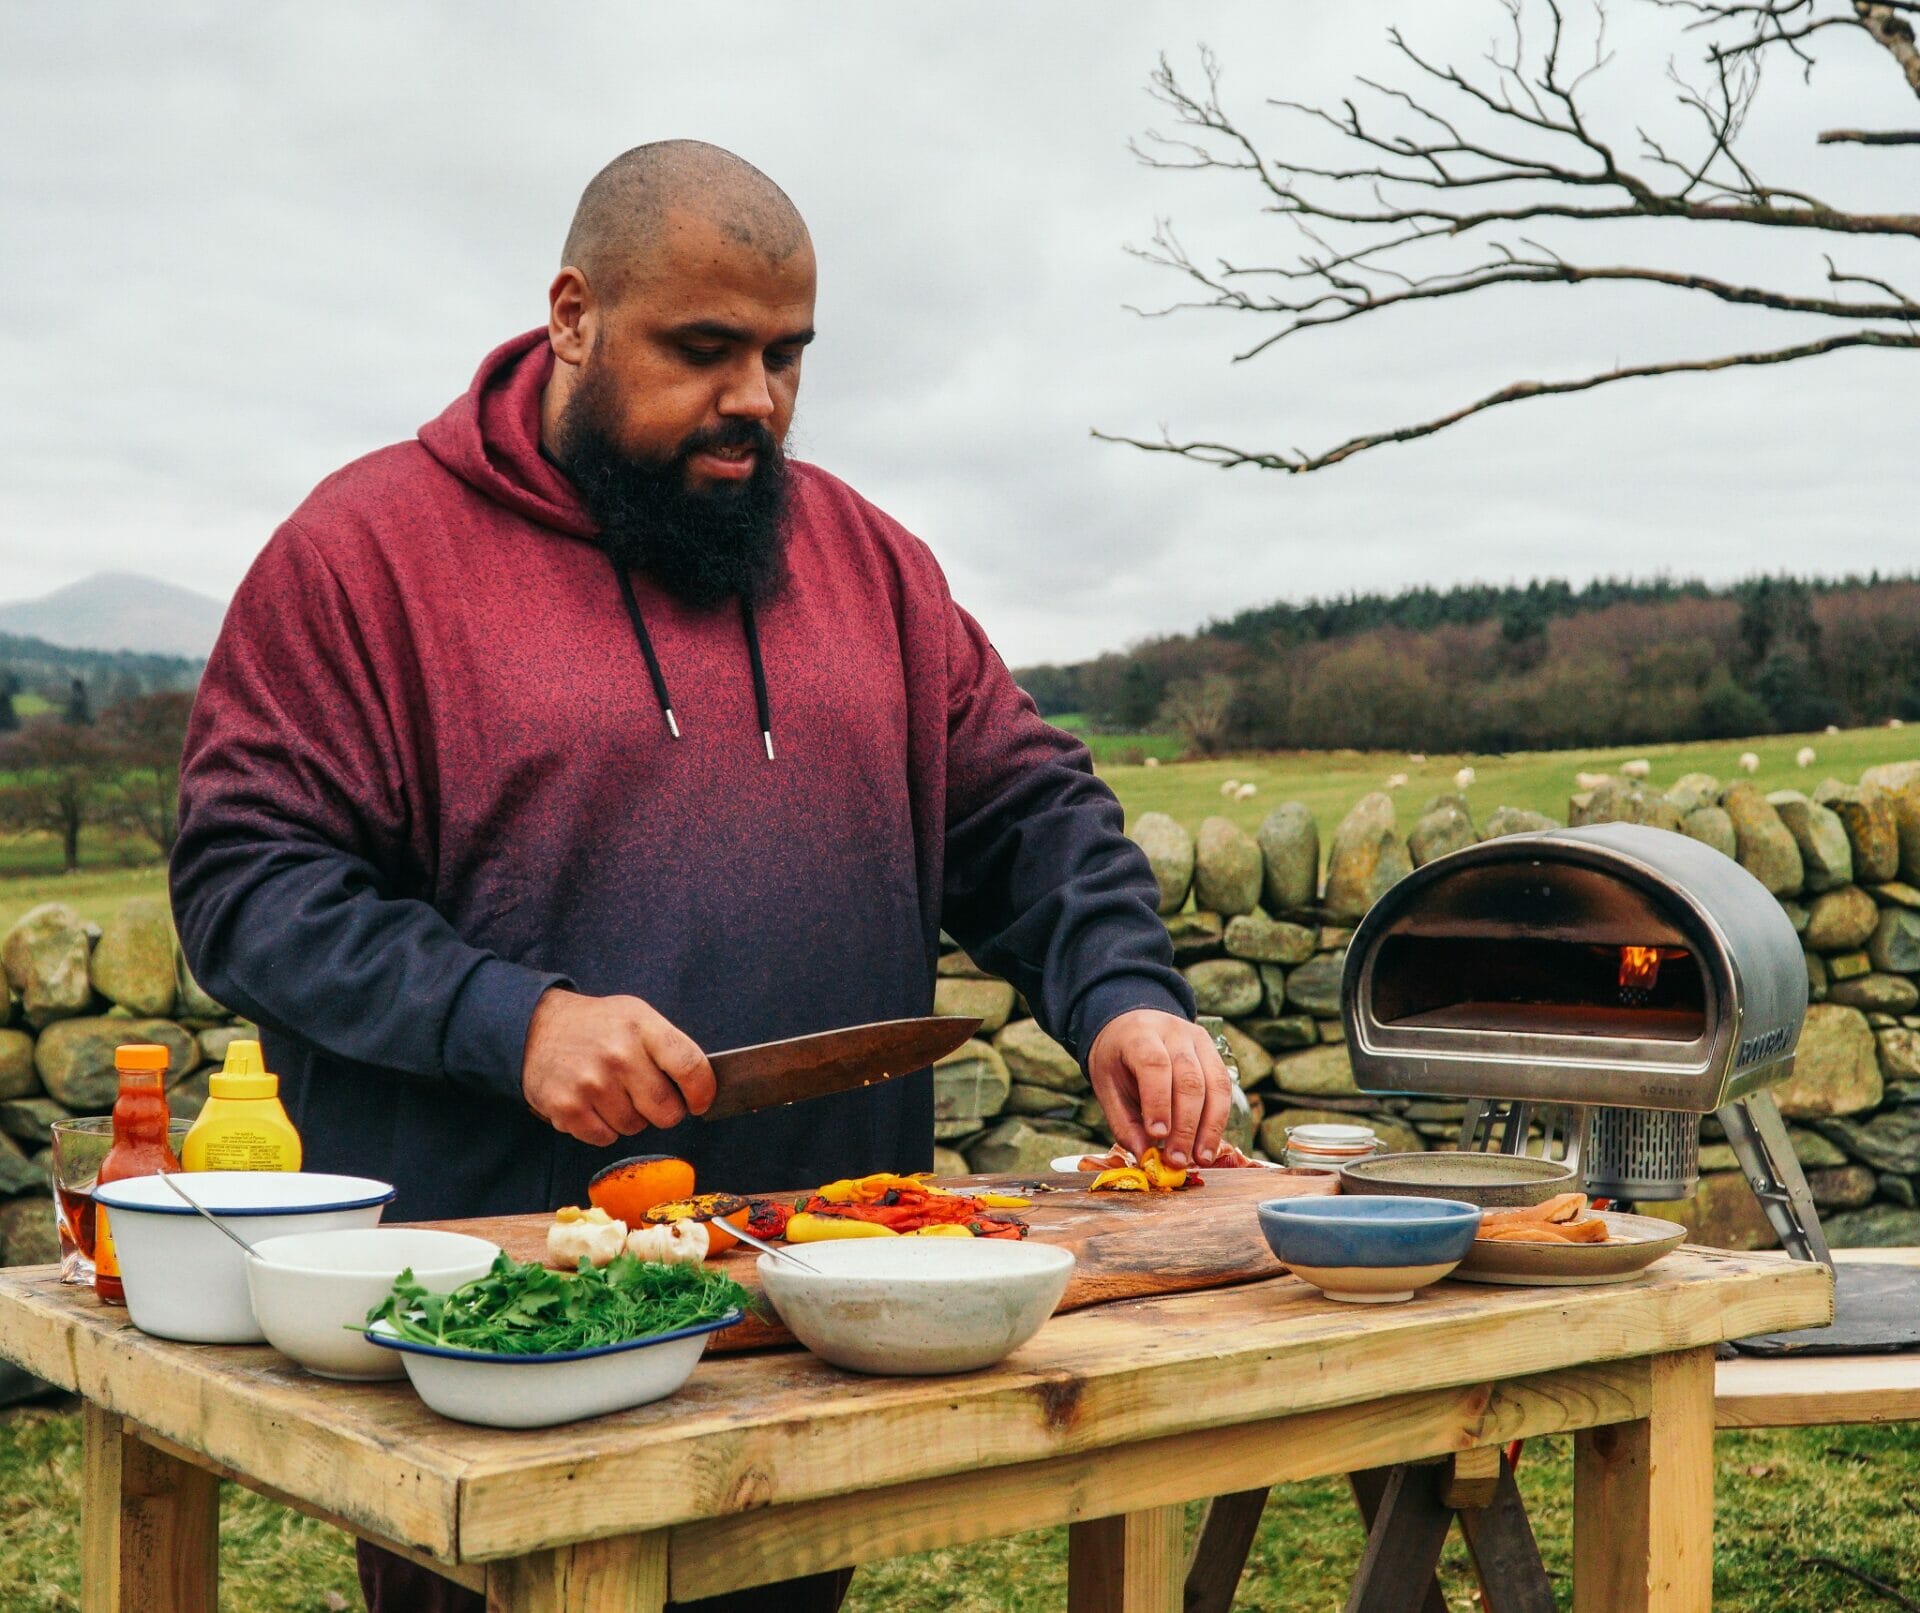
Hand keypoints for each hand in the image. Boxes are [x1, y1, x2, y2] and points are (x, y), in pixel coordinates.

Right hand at [521, 989, 715, 1146]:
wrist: (536, 1028)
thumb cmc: (598, 1026)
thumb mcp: (637, 1017)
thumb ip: (670, 1048)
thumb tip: (701, 1090)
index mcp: (642, 1027)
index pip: (690, 1067)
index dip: (702, 1092)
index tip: (698, 1101)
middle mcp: (618, 1055)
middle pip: (667, 1111)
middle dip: (664, 1111)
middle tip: (648, 1096)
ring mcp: (591, 1083)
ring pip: (635, 1127)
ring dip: (630, 1118)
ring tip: (612, 1092)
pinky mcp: (567, 1108)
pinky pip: (606, 1138)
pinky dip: (603, 1128)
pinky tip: (593, 1104)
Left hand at [1085, 1009, 1232, 1168]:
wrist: (1131, 1025)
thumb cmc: (1117, 1059)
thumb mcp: (1106, 1087)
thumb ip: (1124, 1122)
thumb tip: (1145, 1157)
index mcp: (1139, 1034)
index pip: (1154, 1064)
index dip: (1158, 1101)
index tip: (1157, 1135)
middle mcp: (1174, 1032)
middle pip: (1189, 1079)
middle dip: (1186, 1125)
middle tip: (1177, 1159)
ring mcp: (1198, 1040)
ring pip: (1214, 1083)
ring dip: (1209, 1127)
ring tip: (1200, 1158)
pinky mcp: (1214, 1052)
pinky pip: (1223, 1086)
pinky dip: (1218, 1119)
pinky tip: (1209, 1143)